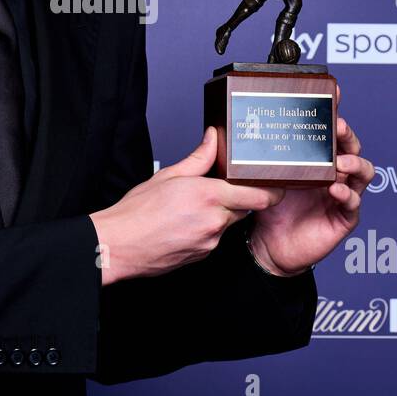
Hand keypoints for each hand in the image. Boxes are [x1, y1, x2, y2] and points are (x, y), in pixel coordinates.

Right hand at [90, 126, 283, 285]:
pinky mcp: (202, 257)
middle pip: (243, 208)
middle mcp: (214, 221)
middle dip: (237, 199)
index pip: (258, 196)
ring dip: (217, 214)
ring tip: (189, 208)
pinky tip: (184, 224)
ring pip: (226, 224)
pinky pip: (213, 239)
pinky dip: (205, 229)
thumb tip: (213, 138)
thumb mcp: (168, 175)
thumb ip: (198, 158)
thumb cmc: (137, 212)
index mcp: (209, 196)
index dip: (273, 191)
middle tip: (220, 189)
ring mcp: (210, 242)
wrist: (118, 246)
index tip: (277, 185)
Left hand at [248, 85, 371, 275]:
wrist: (269, 247)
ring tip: (340, 162)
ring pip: (363, 172)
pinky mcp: (343, 218)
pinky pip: (354, 204)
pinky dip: (347, 195)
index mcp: (316, 159)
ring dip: (355, 163)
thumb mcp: (260, 177)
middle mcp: (333, 173)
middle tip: (337, 127)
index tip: (334, 94)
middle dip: (346, 134)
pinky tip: (335, 190)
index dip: (335, 111)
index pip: (329, 131)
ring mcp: (342, 194)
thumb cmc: (269, 209)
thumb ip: (249, 156)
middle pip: (352, 146)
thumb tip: (219, 130)